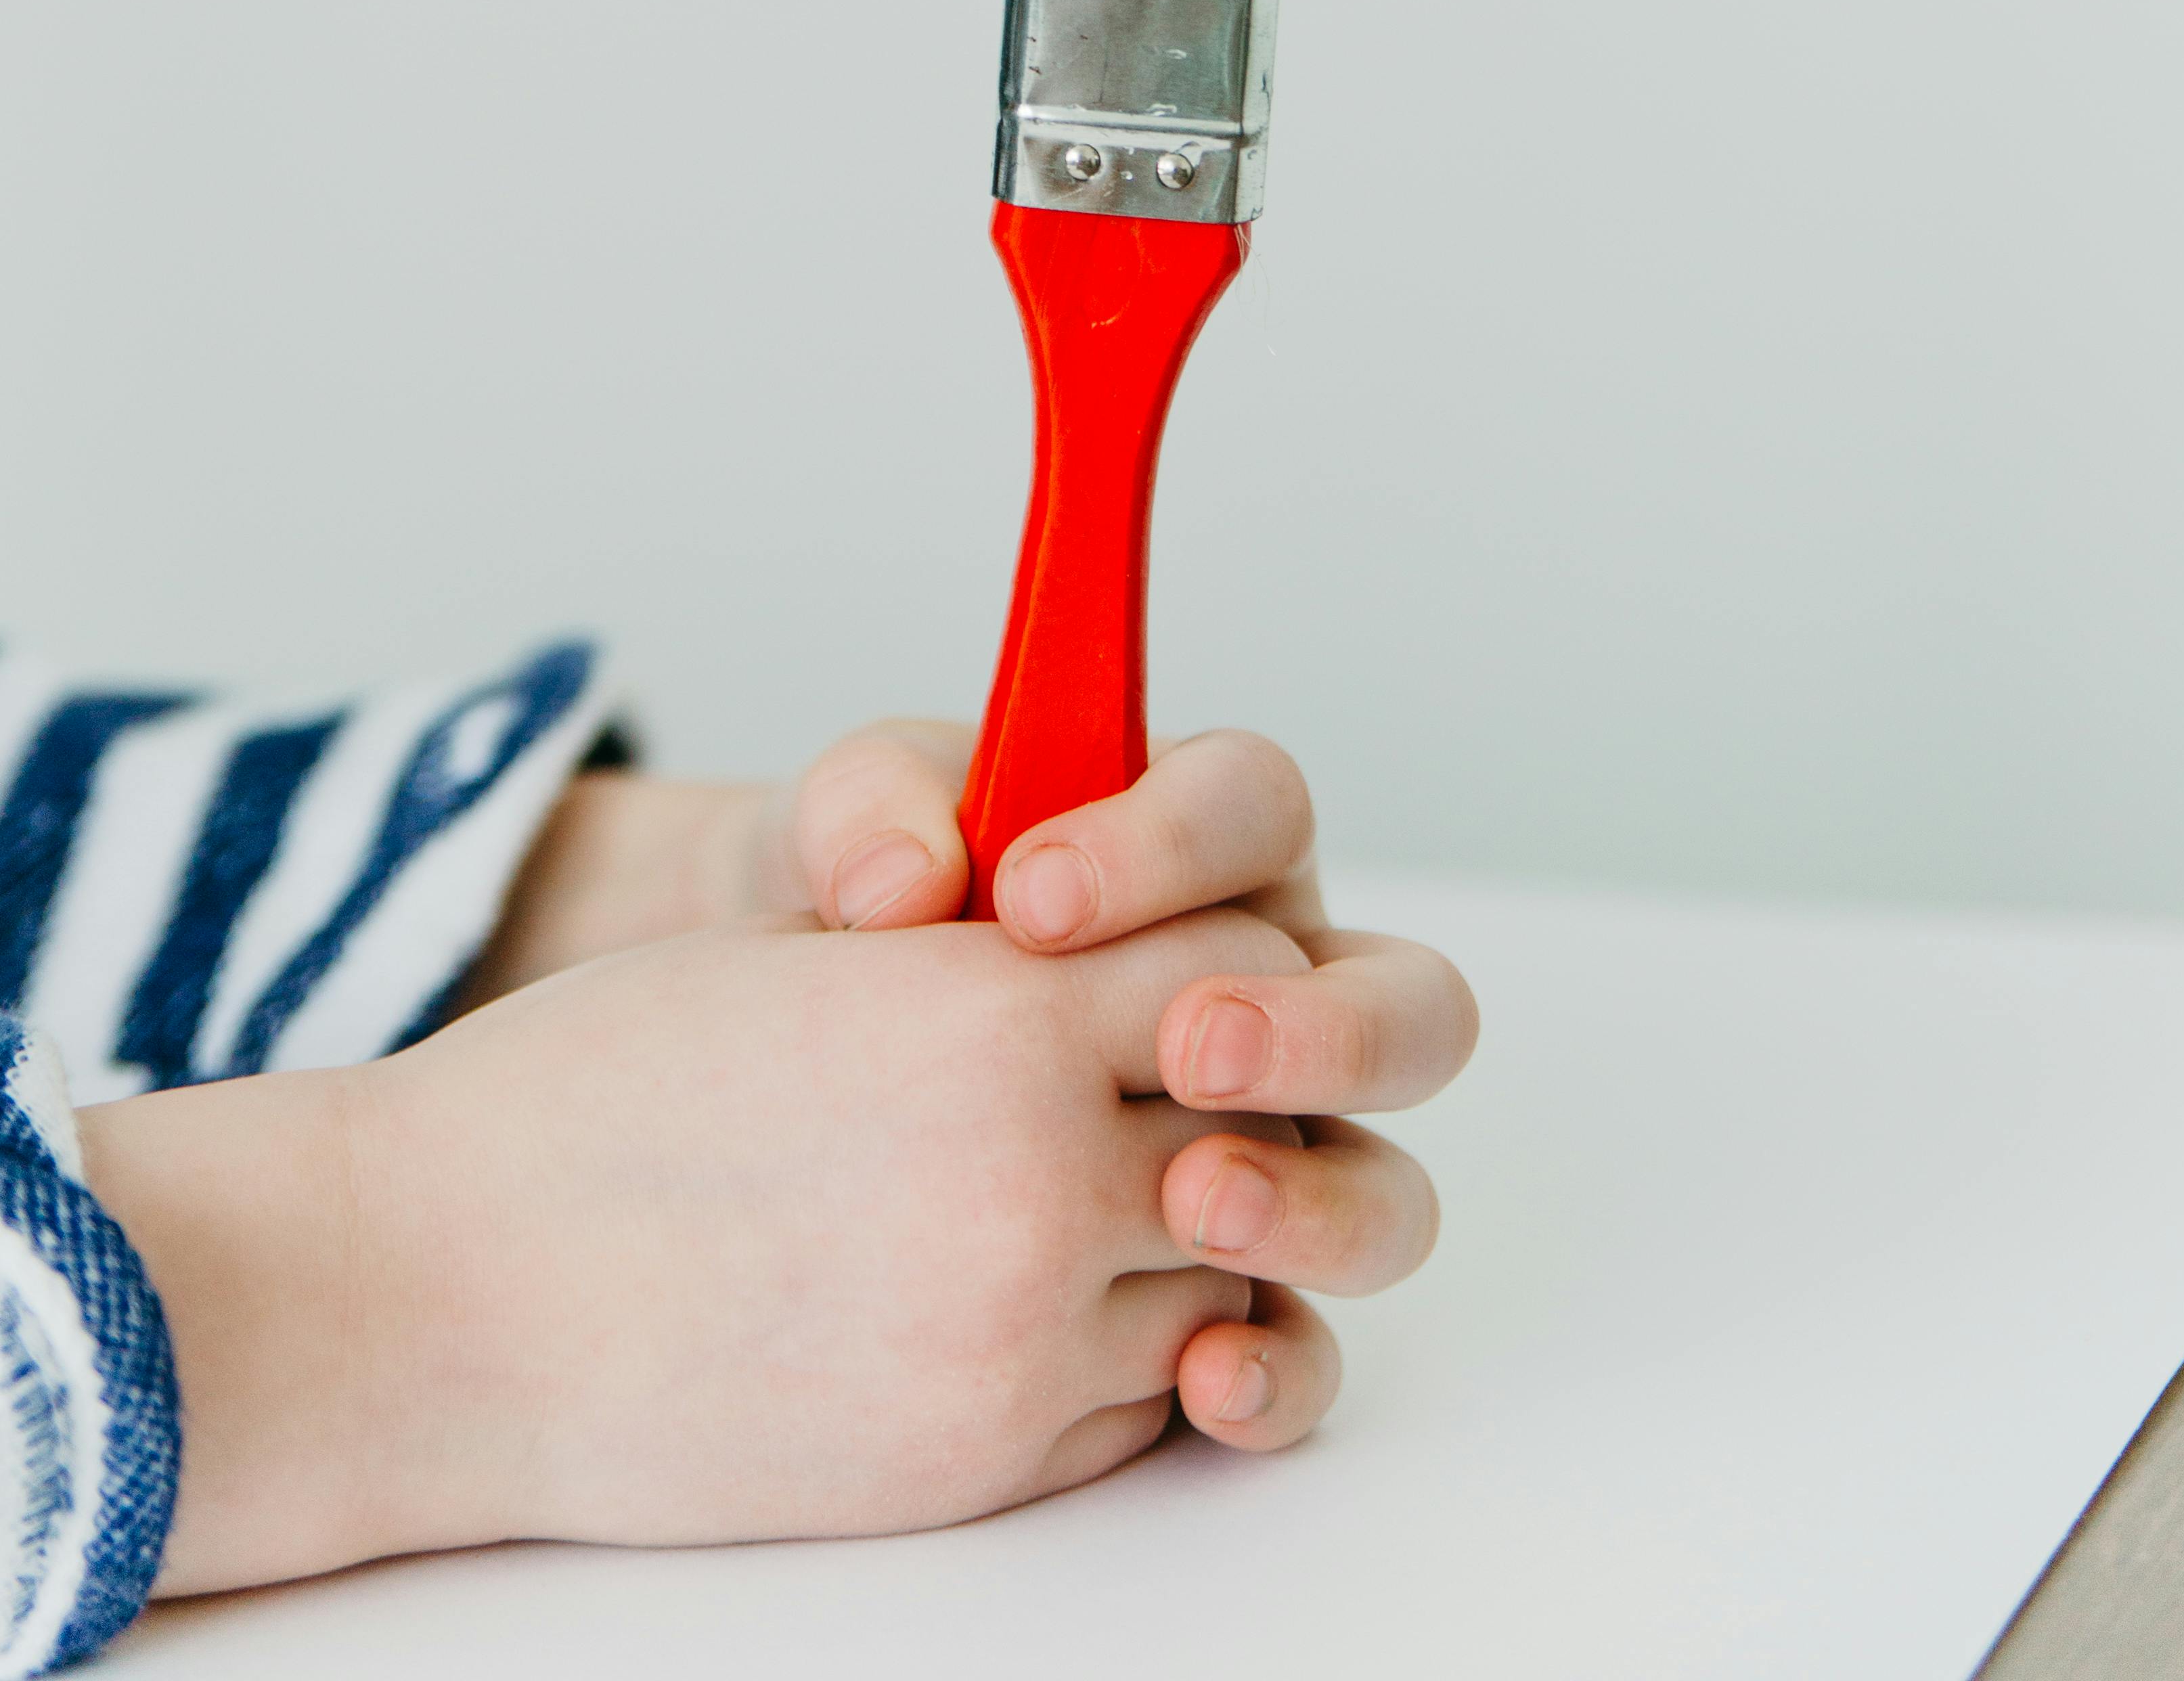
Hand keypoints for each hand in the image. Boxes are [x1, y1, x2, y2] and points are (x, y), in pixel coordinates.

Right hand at [82, 902, 1310, 1587]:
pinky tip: (1020, 1299)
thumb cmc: (604, 1089)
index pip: (1239, 968)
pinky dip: (1125, 1348)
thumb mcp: (816, 957)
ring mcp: (1028, 1333)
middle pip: (1265, 1126)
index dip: (1222, 964)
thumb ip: (988, 959)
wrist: (457, 1288)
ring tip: (1074, 1197)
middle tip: (1173, 1091)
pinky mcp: (990, 1458)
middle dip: (1238, 1106)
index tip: (1177, 971)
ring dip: (1184, 1237)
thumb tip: (1112, 968)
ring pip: (1223, 1275)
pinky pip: (1146, 1397)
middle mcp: (1046, 1173)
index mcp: (1002, 1010)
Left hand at [765, 716, 1480, 1453]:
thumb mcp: (840, 834)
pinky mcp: (1228, 1298)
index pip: (1259, 810)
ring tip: (1196, 1203)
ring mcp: (1273, 1158)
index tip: (1037, 901)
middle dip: (1323, 1032)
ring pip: (1386, 1190)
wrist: (777, 1067)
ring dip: (1316, 1203)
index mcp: (1201, 858)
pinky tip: (1201, 1373)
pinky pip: (1306, 1350)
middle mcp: (1274, 1006)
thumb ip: (868, 811)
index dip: (1177, 846)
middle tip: (1193, 1051)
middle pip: (1406, 1005)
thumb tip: (903, 878)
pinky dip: (1275, 1368)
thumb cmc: (847, 918)